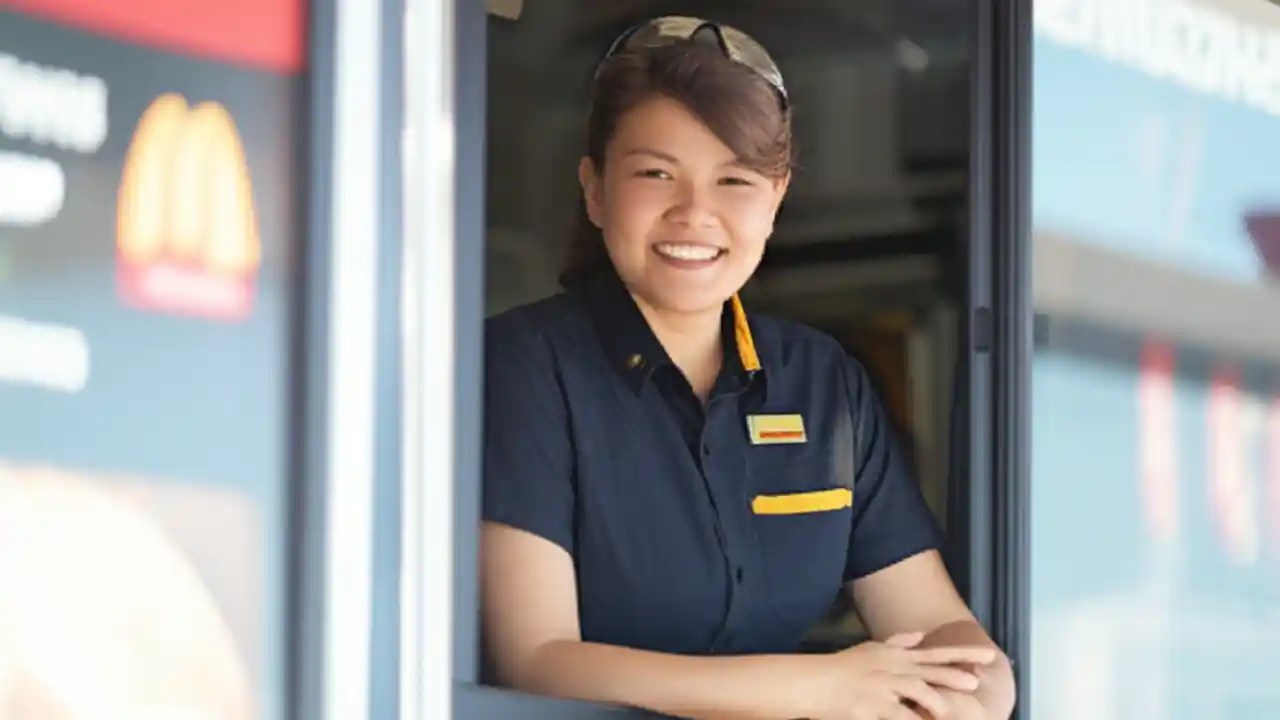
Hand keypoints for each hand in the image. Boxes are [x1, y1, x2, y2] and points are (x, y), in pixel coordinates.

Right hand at [806, 632, 997, 719]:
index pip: (935, 653)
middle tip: (976, 682)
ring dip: (937, 703)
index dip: (962, 656)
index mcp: (896, 656)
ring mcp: (884, 686)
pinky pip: (901, 716)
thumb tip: (919, 635)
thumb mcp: (870, 649)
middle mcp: (893, 668)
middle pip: (931, 670)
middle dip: (956, 675)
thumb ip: (897, 642)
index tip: (987, 657)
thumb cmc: (841, 667)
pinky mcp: (874, 706)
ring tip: (947, 713)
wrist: (814, 681)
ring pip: (920, 692)